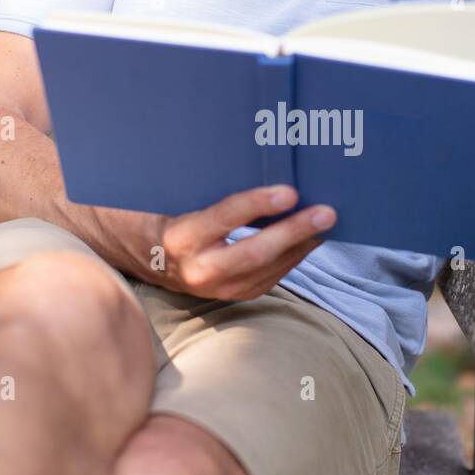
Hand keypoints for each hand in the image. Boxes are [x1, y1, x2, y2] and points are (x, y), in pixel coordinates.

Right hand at [142, 185, 334, 299]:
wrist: (147, 258)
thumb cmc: (169, 217)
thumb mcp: (182, 201)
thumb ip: (217, 195)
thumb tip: (270, 177)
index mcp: (181, 238)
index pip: (224, 218)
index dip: (258, 204)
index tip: (290, 192)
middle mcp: (198, 269)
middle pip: (255, 253)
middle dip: (295, 232)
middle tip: (327, 213)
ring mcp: (217, 289)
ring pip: (269, 269)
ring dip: (302, 245)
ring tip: (327, 222)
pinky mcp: (234, 297)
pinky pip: (271, 277)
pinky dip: (294, 256)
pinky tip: (310, 239)